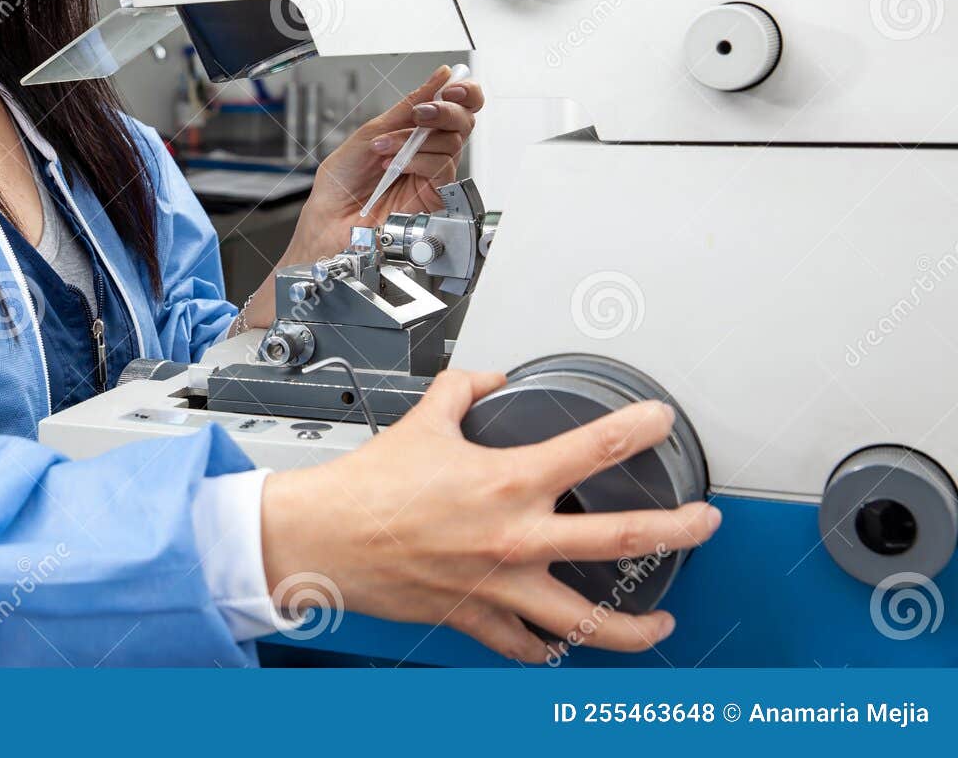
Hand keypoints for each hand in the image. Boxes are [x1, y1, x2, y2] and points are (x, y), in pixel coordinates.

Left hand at [240, 65, 483, 327]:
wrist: (329, 222)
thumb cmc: (341, 186)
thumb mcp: (370, 134)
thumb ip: (407, 107)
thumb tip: (439, 77)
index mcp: (414, 134)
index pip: (454, 106)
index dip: (461, 92)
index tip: (449, 84)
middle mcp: (427, 153)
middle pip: (463, 120)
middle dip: (444, 109)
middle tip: (421, 112)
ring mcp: (432, 175)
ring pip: (452, 141)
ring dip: (413, 139)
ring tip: (384, 150)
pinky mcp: (434, 197)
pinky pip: (441, 167)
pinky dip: (415, 159)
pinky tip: (394, 167)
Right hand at [259, 368, 721, 661]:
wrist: (325, 537)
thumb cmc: (368, 486)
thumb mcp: (424, 418)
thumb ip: (465, 392)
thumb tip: (490, 381)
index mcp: (507, 481)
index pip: (595, 449)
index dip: (638, 430)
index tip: (659, 422)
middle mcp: (515, 537)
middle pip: (624, 540)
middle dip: (679, 530)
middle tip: (704, 522)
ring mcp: (501, 585)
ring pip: (589, 620)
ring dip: (636, 625)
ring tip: (662, 622)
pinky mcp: (477, 617)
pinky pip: (526, 646)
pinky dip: (549, 648)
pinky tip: (565, 644)